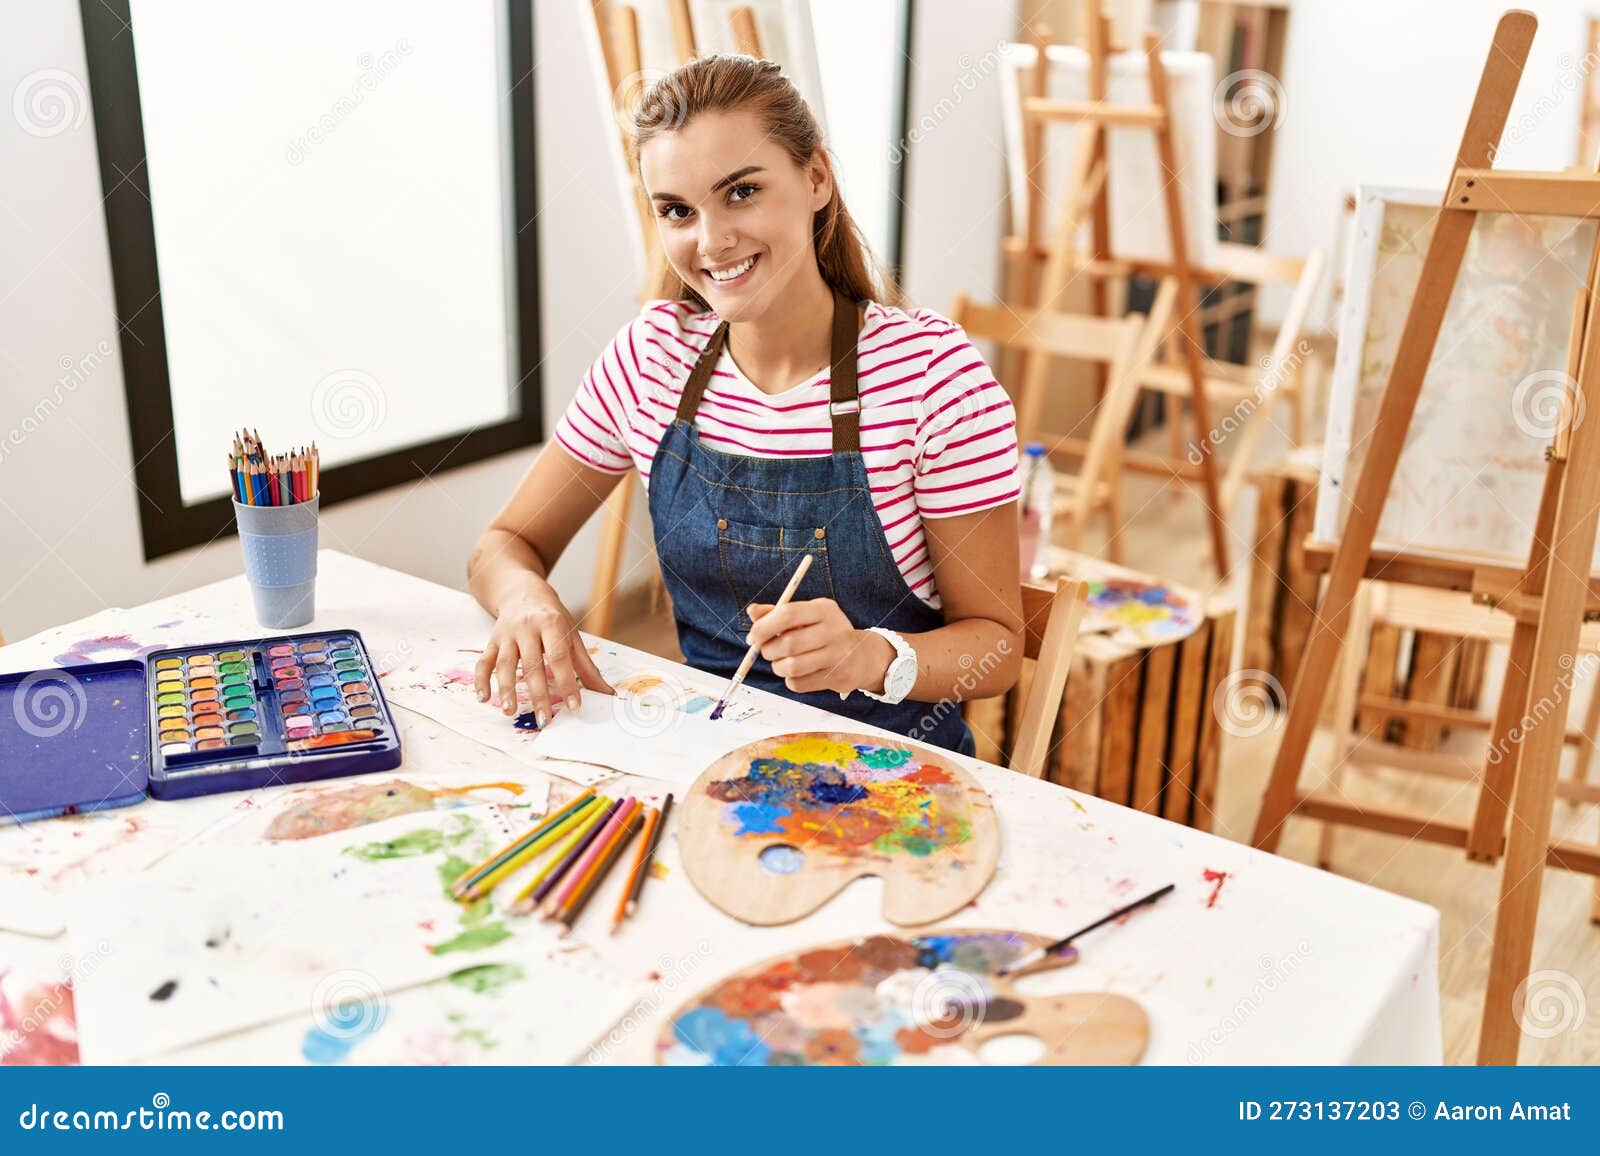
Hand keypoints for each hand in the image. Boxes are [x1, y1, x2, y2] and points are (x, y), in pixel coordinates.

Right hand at [474, 576, 613, 722]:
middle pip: (532, 665)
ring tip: (510, 711)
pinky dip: (481, 680)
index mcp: (551, 624)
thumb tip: (605, 692)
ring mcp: (507, 634)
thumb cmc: (552, 616)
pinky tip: (484, 698)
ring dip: (506, 689)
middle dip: (538, 695)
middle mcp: (527, 628)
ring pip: (504, 664)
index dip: (567, 683)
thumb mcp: (572, 635)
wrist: (522, 592)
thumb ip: (586, 666)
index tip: (574, 707)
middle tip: (543, 720)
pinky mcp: (492, 640)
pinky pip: (484, 661)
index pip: (560, 658)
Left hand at [745, 597, 894, 695]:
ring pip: (791, 667)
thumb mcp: (808, 615)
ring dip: (778, 667)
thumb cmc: (828, 632)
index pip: (788, 614)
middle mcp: (834, 631)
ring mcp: (837, 656)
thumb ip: (779, 612)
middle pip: (788, 643)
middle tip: (767, 651)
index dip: (764, 626)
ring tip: (782, 662)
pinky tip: (799, 672)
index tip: (753, 636)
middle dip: (768, 650)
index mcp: (824, 610)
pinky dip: (790, 680)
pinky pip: (798, 683)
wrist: (863, 656)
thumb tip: (752, 612)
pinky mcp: (836, 678)